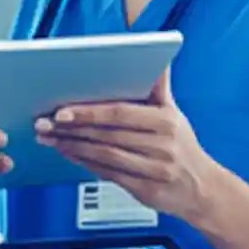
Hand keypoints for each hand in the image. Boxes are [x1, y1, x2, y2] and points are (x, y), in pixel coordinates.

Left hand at [34, 69, 222, 224]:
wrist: (204, 189)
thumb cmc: (182, 146)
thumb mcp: (175, 114)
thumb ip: (159, 87)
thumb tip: (157, 58)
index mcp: (166, 121)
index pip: (121, 113)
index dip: (89, 111)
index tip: (62, 109)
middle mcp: (162, 145)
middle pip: (108, 135)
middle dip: (72, 128)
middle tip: (44, 123)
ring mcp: (154, 170)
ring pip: (105, 156)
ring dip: (73, 146)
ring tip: (49, 138)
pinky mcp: (146, 191)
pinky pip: (109, 174)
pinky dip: (85, 163)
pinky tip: (67, 153)